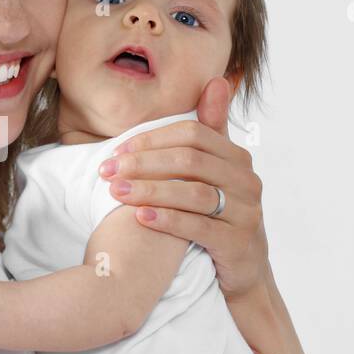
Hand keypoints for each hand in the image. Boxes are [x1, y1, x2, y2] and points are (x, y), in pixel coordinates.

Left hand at [98, 76, 268, 297]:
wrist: (244, 273)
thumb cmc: (220, 217)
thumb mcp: (216, 174)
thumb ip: (211, 131)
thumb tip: (216, 80)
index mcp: (238, 158)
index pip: (192, 134)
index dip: (151, 139)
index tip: (116, 150)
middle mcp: (247, 181)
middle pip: (190, 161)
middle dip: (143, 163)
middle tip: (106, 170)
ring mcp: (246, 213)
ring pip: (193, 193)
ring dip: (149, 190)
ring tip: (115, 192)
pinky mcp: (239, 244)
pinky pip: (199, 228)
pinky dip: (167, 220)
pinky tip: (139, 218)